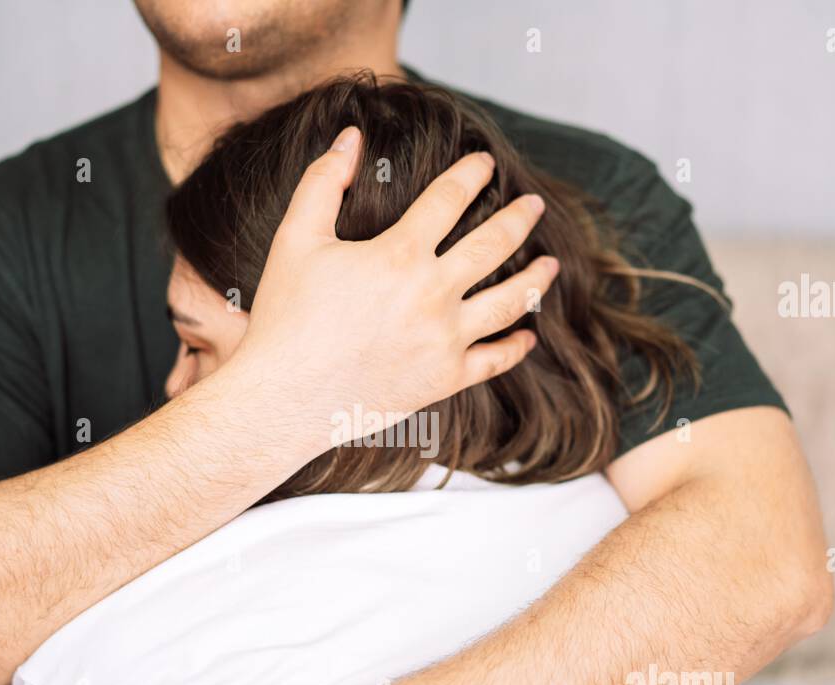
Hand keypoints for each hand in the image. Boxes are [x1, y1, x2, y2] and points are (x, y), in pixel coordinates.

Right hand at [232, 125, 557, 446]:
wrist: (284, 397)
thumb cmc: (285, 317)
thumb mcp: (295, 239)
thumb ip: (324, 181)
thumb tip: (351, 137)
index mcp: (399, 254)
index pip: (450, 199)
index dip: (471, 175)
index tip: (485, 163)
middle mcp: (432, 294)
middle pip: (494, 244)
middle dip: (519, 219)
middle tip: (535, 205)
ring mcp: (444, 339)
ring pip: (509, 302)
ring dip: (535, 279)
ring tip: (551, 265)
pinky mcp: (445, 379)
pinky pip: (495, 360)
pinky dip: (516, 346)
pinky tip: (528, 334)